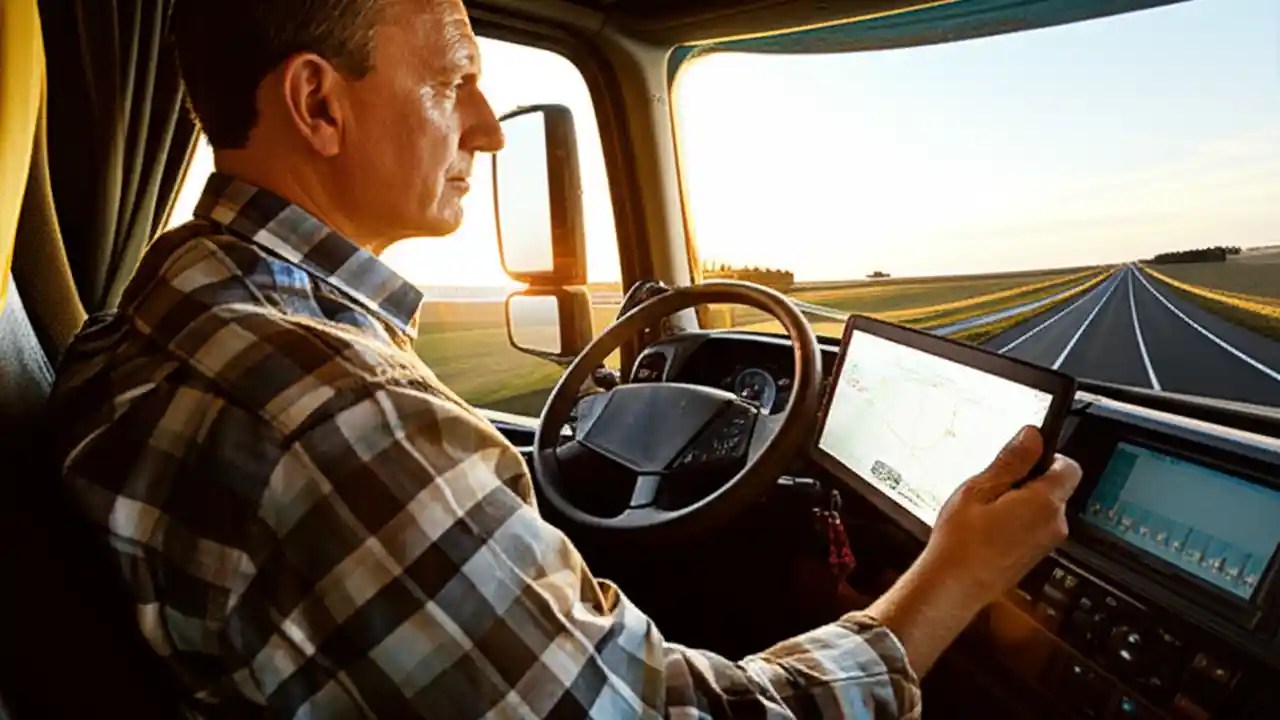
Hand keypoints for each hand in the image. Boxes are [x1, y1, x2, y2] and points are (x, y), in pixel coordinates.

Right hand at [865, 426, 1080, 674]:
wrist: (954, 588)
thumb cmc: (961, 542)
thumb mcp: (979, 489)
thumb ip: (1011, 460)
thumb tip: (1033, 436)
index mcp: (1045, 503)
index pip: (1069, 466)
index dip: (1047, 455)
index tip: (1022, 455)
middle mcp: (1055, 524)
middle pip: (1055, 486)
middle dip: (1027, 480)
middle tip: (991, 487)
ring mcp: (1048, 543)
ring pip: (1043, 506)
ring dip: (1020, 501)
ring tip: (985, 512)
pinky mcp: (1037, 555)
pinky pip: (1034, 526)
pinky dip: (1016, 521)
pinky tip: (988, 528)